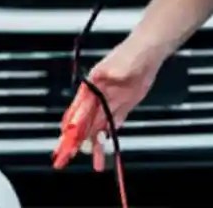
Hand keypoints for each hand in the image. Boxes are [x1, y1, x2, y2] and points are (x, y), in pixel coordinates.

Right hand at [51, 39, 162, 170]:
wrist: (148, 52)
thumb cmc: (130, 53)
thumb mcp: (115, 67)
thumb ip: (105, 78)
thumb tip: (92, 84)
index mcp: (91, 88)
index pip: (77, 113)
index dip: (69, 131)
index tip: (64, 145)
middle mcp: (98, 96)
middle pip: (84, 124)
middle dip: (77, 142)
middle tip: (69, 158)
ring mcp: (110, 101)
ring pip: (99, 126)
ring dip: (95, 143)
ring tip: (96, 161)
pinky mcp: (124, 104)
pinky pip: (113, 122)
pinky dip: (109, 133)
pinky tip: (106, 143)